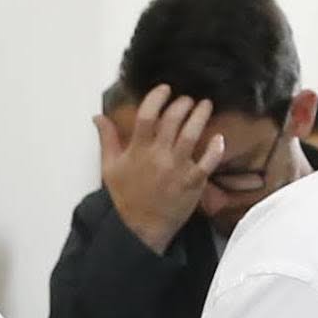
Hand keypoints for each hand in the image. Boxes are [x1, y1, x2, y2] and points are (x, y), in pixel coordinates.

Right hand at [99, 88, 232, 252]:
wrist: (140, 228)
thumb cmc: (126, 197)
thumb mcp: (109, 167)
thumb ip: (107, 139)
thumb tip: (98, 116)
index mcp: (137, 149)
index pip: (147, 114)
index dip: (157, 97)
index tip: (165, 89)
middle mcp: (158, 155)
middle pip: (173, 120)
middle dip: (182, 103)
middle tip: (187, 99)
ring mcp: (177, 168)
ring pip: (192, 135)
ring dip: (200, 116)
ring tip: (205, 105)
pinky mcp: (193, 182)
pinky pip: (208, 162)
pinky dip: (215, 149)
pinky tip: (219, 137)